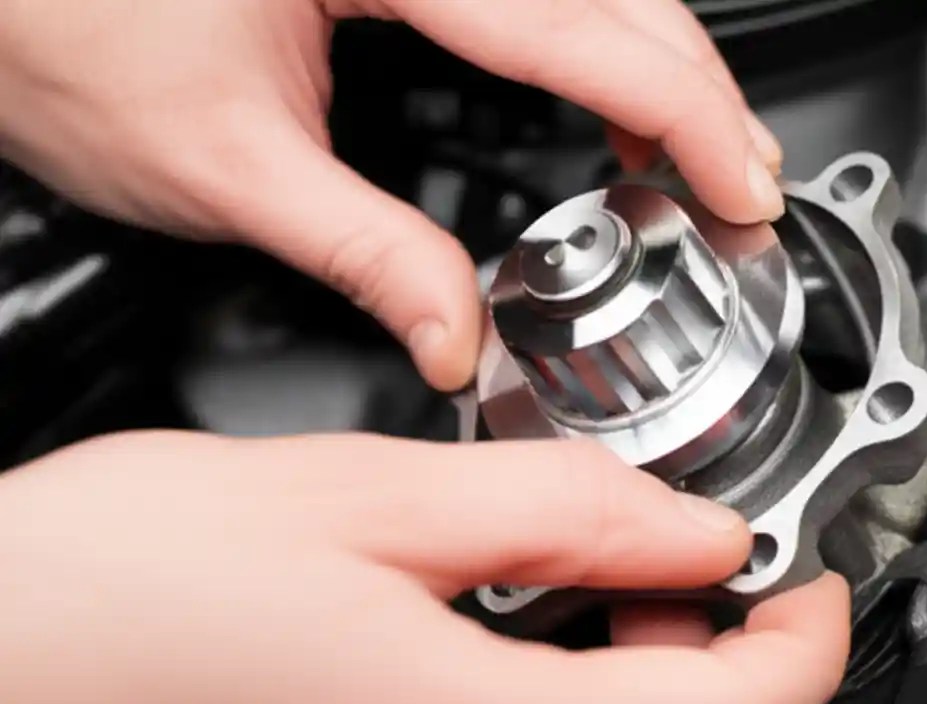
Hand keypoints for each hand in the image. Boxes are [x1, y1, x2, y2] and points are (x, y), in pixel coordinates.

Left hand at [0, 0, 784, 389]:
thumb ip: (364, 254)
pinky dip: (602, 43)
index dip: (682, 114)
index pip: (581, 28)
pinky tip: (615, 101)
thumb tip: (453, 333)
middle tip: (741, 188)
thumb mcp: (224, 166)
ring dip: (662, 67)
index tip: (740, 185)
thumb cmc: (54, 33)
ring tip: (697, 159)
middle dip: (698, 91)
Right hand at [0, 432, 847, 703]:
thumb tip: (696, 523)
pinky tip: (519, 604)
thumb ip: (556, 509)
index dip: (805, 630)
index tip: (804, 558)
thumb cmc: (121, 589)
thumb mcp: (364, 502)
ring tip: (588, 555)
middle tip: (682, 532)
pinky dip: (568, 674)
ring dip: (645, 653)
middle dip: (720, 634)